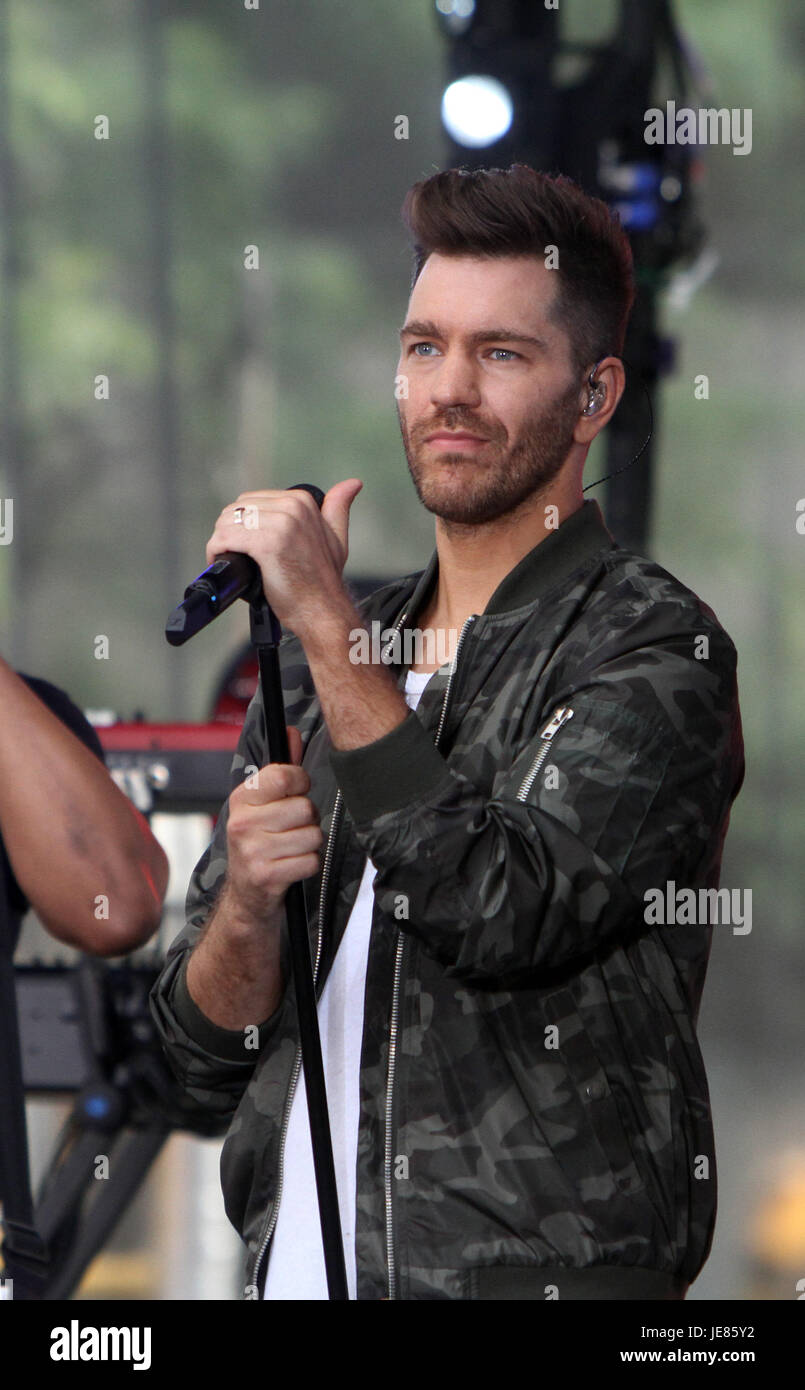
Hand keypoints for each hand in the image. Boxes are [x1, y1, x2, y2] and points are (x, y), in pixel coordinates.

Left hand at [204, 479, 362, 635]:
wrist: (323, 610)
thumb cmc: (324, 580)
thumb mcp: (336, 537)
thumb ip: (338, 508)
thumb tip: (352, 484)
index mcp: (302, 501)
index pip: (251, 500)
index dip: (242, 524)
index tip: (244, 545)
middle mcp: (292, 507)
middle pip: (236, 509)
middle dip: (228, 532)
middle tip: (234, 555)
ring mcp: (280, 524)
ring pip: (227, 522)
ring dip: (221, 542)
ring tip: (229, 560)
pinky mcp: (267, 544)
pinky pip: (226, 538)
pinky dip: (217, 552)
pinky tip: (224, 563)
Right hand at [224, 725, 323, 925]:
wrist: (246, 896)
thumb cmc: (260, 843)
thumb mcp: (264, 805)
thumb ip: (281, 769)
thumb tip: (292, 732)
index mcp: (242, 799)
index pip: (285, 775)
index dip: (302, 783)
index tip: (297, 792)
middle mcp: (242, 822)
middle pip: (305, 808)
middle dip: (307, 820)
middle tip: (291, 830)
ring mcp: (252, 850)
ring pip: (312, 835)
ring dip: (309, 845)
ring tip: (291, 849)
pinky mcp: (265, 876)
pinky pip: (311, 861)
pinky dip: (308, 866)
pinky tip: (291, 866)